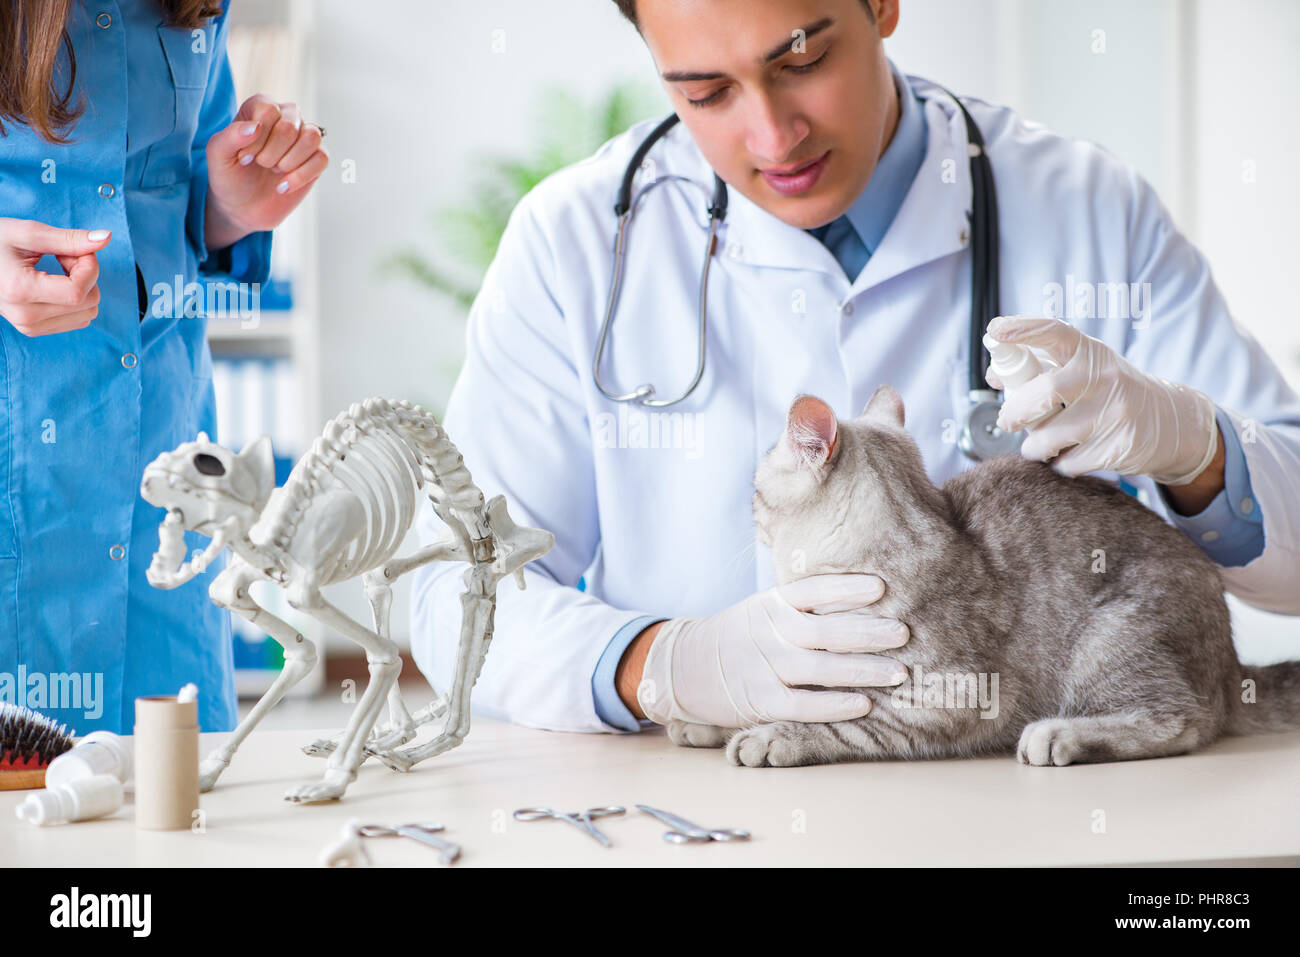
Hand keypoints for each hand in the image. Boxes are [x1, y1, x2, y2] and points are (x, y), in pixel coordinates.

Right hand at [0, 218, 107, 336]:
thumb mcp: (28, 233)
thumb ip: (70, 239)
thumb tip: (106, 237)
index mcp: (19, 291)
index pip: (78, 292)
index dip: (90, 268)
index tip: (80, 249)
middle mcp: (25, 316)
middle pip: (88, 303)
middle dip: (86, 274)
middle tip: (63, 255)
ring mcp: (29, 327)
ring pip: (87, 313)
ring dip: (83, 287)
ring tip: (56, 269)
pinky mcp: (34, 329)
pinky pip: (77, 319)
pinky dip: (76, 299)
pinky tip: (55, 282)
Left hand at [203, 94, 328, 250]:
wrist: (243, 207)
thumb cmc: (230, 176)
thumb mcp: (218, 156)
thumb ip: (230, 136)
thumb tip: (255, 127)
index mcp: (260, 108)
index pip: (269, 110)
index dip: (257, 138)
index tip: (244, 158)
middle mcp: (285, 116)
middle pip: (290, 126)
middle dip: (271, 153)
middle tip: (261, 165)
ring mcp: (303, 137)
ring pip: (312, 137)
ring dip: (290, 161)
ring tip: (276, 171)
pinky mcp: (316, 159)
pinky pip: (322, 158)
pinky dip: (302, 175)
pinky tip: (284, 186)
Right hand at [637, 573, 910, 728]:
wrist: (683, 666)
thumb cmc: (738, 636)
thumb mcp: (763, 609)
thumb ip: (803, 606)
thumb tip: (863, 601)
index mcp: (771, 603)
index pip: (813, 591)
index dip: (846, 588)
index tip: (881, 587)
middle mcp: (768, 632)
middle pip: (823, 630)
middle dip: (867, 632)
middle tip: (904, 633)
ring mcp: (763, 667)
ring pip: (819, 668)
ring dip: (862, 670)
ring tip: (899, 671)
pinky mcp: (759, 700)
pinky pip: (802, 704)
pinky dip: (834, 705)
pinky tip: (863, 704)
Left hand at [985, 316, 1218, 485]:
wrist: (1171, 423)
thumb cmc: (1110, 392)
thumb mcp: (1085, 370)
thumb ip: (1041, 368)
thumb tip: (994, 375)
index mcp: (1091, 354)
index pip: (1056, 332)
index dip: (1024, 329)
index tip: (995, 330)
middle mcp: (1105, 378)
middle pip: (1044, 392)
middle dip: (1015, 412)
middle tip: (1007, 421)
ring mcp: (1114, 413)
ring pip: (1048, 438)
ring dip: (1033, 446)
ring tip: (1039, 444)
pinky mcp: (1117, 447)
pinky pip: (1066, 463)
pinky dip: (1058, 463)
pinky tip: (1069, 455)